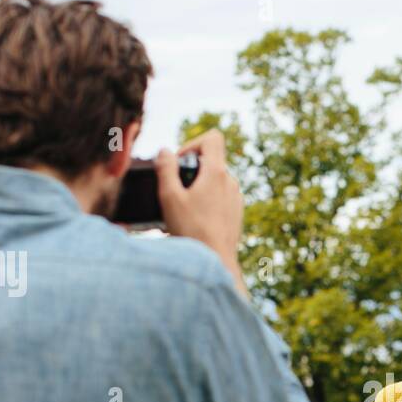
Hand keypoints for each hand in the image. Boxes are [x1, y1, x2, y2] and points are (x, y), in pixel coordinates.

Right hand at [155, 129, 244, 288]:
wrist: (216, 263)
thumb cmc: (192, 231)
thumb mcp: (170, 197)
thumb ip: (166, 169)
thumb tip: (165, 151)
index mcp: (217, 173)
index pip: (212, 138)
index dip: (192, 143)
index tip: (179, 163)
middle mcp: (231, 182)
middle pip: (211, 161)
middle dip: (190, 170)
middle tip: (175, 190)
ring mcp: (236, 198)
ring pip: (215, 181)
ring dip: (198, 187)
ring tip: (182, 210)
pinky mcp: (236, 214)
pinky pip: (220, 198)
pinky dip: (206, 202)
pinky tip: (193, 221)